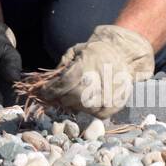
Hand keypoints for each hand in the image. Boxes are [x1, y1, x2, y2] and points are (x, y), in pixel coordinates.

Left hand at [19, 24, 154, 119]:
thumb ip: (63, 65)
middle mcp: (103, 75)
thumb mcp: (76, 51)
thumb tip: (50, 81)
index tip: (44, 92)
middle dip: (63, 99)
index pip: (67, 81)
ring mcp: (113, 90)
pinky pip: (101, 114)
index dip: (53, 89)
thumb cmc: (94, 53)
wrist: (121, 54)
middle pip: (77, 96)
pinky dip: (90, 112)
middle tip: (58, 97)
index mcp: (90, 60)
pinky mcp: (119, 101)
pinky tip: (85, 104)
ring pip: (88, 107)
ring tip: (72, 99)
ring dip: (75, 106)